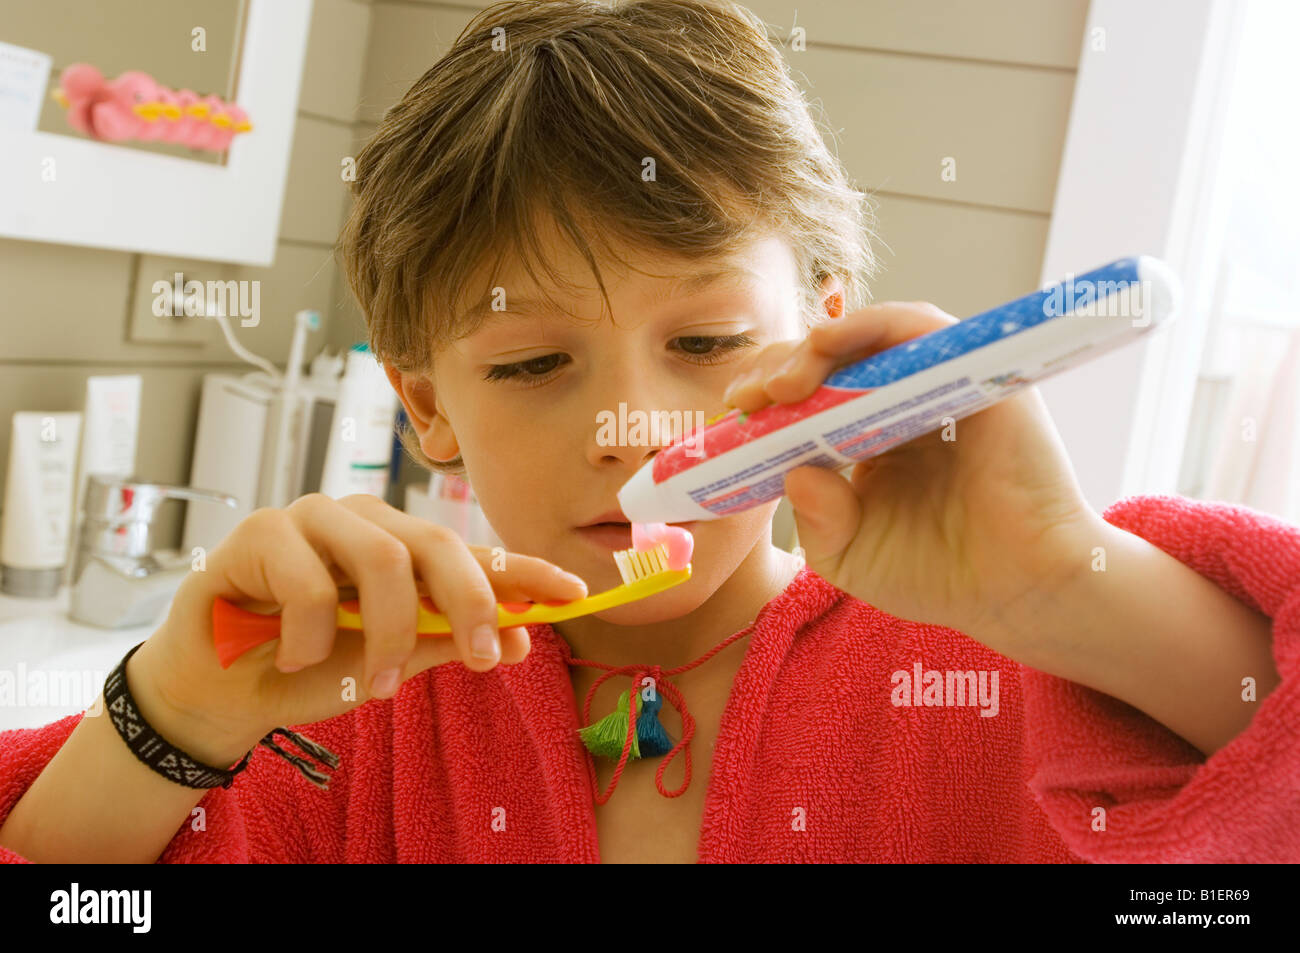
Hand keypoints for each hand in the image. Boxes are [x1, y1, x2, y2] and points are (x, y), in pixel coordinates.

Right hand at [130, 493, 588, 750]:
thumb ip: (446, 642)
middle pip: (437, 542)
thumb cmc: (305, 667)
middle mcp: (363, 523)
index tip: (573, 593)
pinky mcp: (260, 533)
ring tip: (371, 685)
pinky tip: (293, 655)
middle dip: (472, 602)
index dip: (524, 569)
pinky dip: (312, 635)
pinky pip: (311, 582)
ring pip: (382, 559)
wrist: (221, 693)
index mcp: (399, 548)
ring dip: (386, 635)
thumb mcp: (389, 662)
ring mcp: (311, 519)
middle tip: (480, 659)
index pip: (472, 551)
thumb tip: (518, 639)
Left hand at [724, 301, 1099, 666]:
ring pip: (870, 334)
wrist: (1018, 594)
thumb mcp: (848, 555)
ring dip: (816, 345)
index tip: (734, 413)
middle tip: (749, 397)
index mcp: (874, 437)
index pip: (814, 393)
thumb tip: (793, 472)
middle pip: (834, 356)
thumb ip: (815, 519)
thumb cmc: (938, 575)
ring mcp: (941, 385)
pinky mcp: (977, 375)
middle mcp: (906, 402)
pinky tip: (827, 349)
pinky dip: (869, 326)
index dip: (768, 394)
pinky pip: (920, 328)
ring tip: (781, 383)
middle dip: (781, 367)